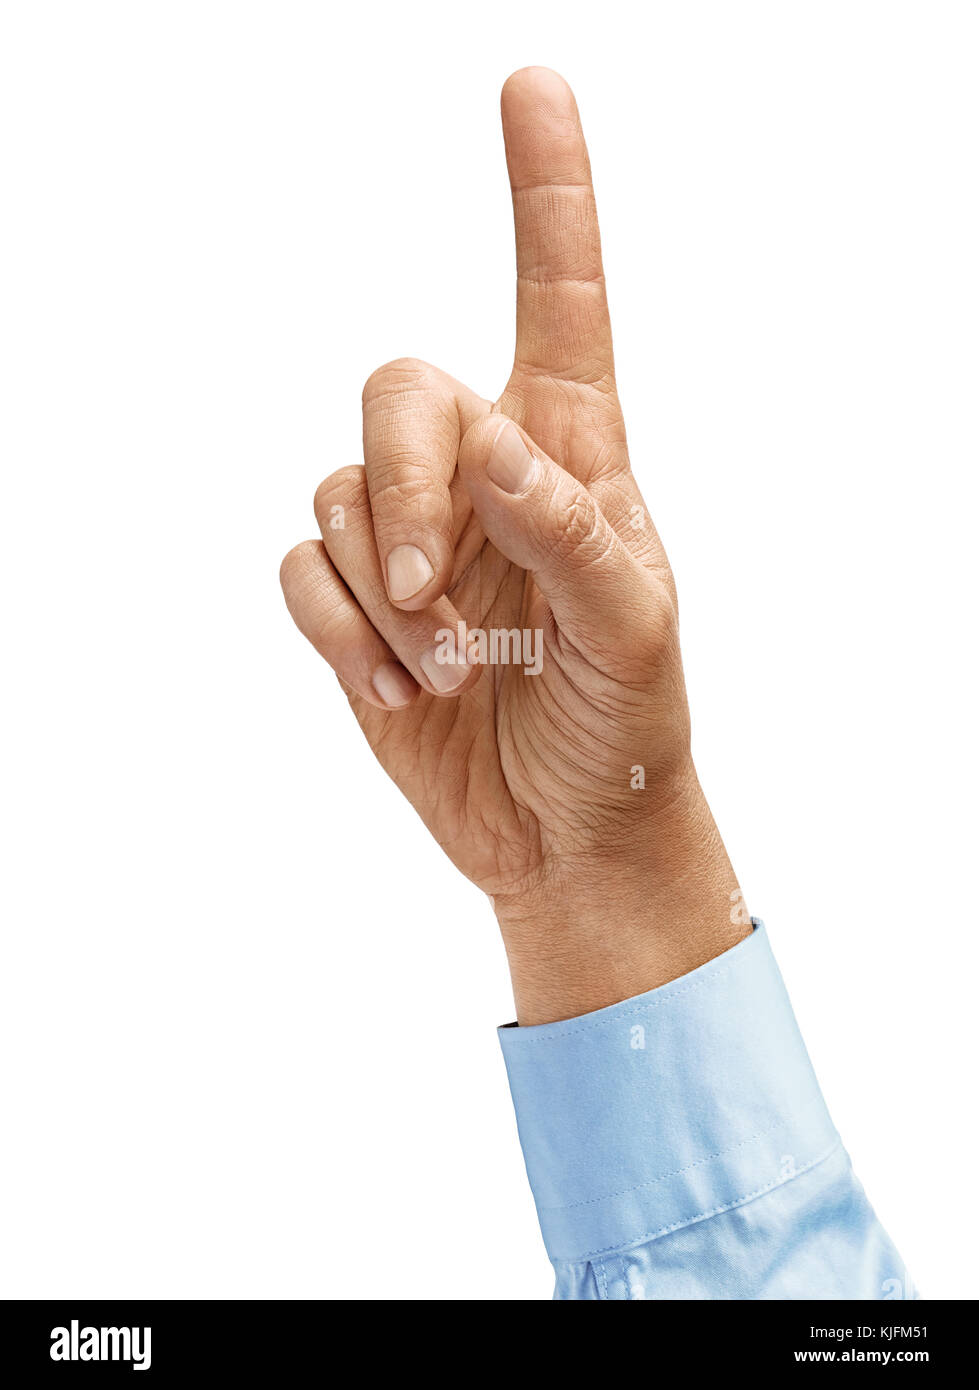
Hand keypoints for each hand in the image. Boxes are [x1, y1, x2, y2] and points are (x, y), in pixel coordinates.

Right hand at [281, 68, 748, 1022]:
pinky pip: (302, 572)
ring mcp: (414, 542)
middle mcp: (484, 478)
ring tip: (446, 666)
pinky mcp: (357, 607)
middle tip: (437, 582)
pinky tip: (395, 688)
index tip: (531, 85)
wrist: (566, 832)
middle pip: (398, 392)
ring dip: (385, 590)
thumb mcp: (633, 630)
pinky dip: (339, 632)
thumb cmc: (623, 723)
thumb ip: (570, 529)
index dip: (545, 196)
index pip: (559, 303)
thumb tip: (488, 441)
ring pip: (339, 494)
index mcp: (575, 456)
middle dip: (404, 485)